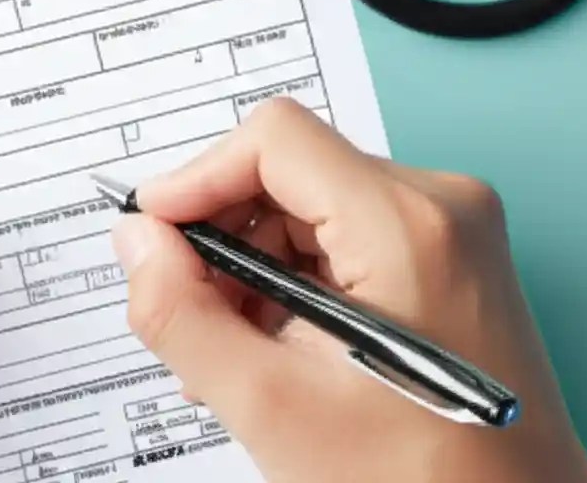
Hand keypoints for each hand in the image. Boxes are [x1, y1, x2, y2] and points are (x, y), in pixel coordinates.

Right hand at [111, 99, 586, 482]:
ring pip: (306, 210)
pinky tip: (272, 348)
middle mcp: (440, 209)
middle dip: (222, 241)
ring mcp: (449, 232)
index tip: (154, 230)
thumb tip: (138, 242)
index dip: (197, 179)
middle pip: (286, 175)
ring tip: (233, 350)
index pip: (273, 139)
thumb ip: (182, 314)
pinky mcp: (444, 259)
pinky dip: (290, 284)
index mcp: (408, 226)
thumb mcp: (270, 404)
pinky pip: (340, 240)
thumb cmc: (422, 482)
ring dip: (250, 271)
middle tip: (191, 313)